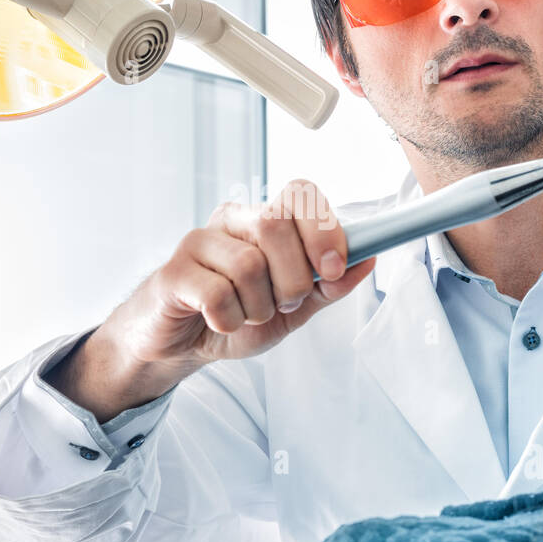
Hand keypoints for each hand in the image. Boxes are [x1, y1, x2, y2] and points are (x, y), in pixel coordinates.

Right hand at [111, 179, 376, 371]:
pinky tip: (218, 321)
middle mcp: (233, 221)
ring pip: (249, 264)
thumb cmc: (236, 318)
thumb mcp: (293, 310)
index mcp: (265, 221)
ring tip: (246, 316)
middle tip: (283, 305)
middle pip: (276, 225)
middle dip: (293, 280)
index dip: (323, 228)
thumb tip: (368, 260)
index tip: (333, 268)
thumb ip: (328, 287)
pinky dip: (228, 320)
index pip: (300, 194)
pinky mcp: (174, 270)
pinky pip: (218, 293)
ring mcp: (200, 241)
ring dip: (258, 308)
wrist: (181, 346)